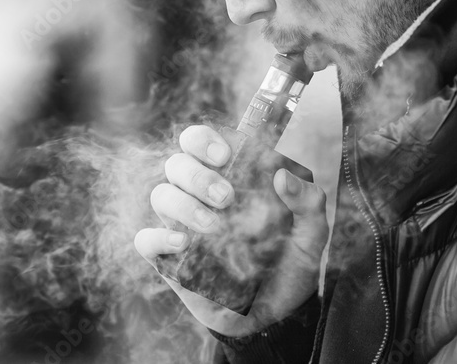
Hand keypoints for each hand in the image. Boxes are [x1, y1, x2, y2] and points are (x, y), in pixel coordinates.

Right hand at [134, 125, 327, 336]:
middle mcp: (200, 196)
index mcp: (230, 177)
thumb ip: (309, 202)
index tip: (225, 154)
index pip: (200, 142)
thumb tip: (283, 176)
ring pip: (161, 195)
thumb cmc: (291, 265)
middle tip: (227, 197)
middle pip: (177, 164)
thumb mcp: (311, 233)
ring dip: (183, 204)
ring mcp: (183, 227)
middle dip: (197, 174)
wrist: (279, 317)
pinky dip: (157, 237)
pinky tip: (182, 243)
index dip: (203, 139)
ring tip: (213, 225)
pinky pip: (145, 241)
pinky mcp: (170, 261)